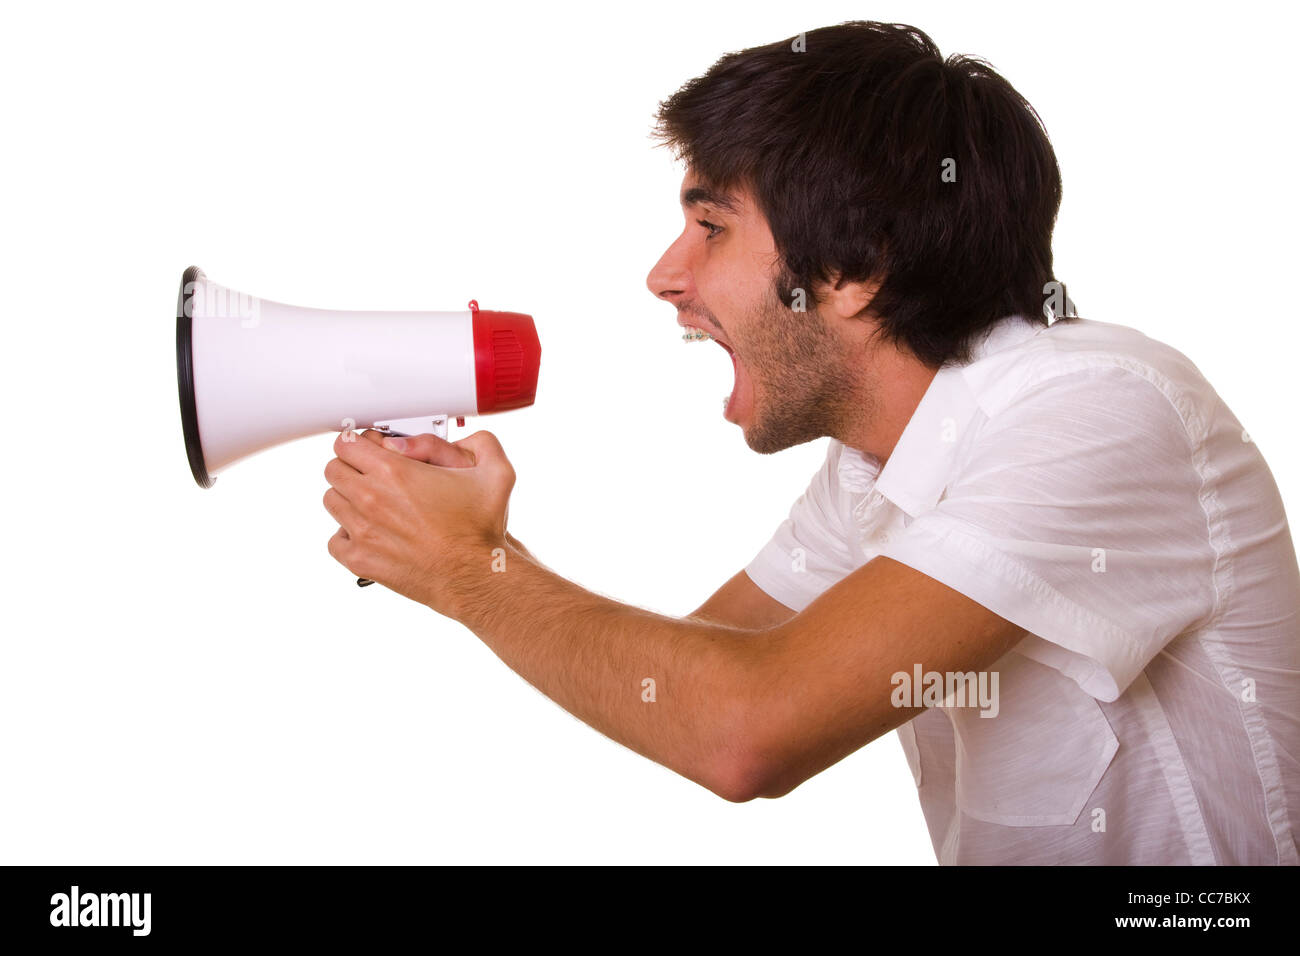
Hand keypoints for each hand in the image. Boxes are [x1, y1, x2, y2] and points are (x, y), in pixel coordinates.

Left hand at [322, 428, 515, 615]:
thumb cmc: (481, 529)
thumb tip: (460, 437)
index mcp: (395, 472)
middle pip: (333, 469)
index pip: (346, 444)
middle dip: (350, 467)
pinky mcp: (360, 559)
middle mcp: (371, 498)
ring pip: (331, 501)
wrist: (476, 576)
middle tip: (371, 475)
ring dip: (347, 498)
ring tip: (373, 505)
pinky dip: (346, 535)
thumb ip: (482, 443)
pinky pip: (334, 539)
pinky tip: (371, 533)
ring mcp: (361, 531)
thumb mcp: (496, 472)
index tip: (371, 451)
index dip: (359, 443)